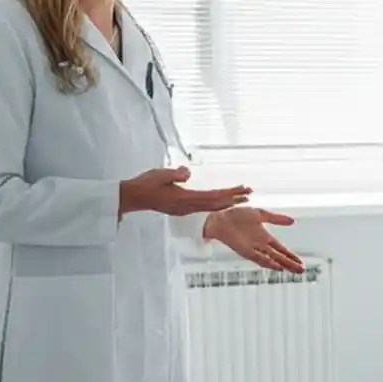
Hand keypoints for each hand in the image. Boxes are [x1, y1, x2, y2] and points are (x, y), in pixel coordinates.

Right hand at [119, 167, 250, 216]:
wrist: (133, 197)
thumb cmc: (145, 185)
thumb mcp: (161, 174)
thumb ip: (176, 174)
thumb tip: (188, 172)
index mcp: (185, 198)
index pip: (213, 196)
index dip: (229, 194)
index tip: (243, 191)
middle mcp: (187, 207)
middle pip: (216, 203)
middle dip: (233, 198)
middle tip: (249, 193)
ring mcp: (184, 209)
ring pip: (210, 206)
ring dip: (226, 202)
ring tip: (240, 198)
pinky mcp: (180, 208)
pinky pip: (203, 206)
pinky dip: (215, 204)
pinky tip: (219, 202)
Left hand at [205, 207, 304, 272]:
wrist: (220, 216)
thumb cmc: (236, 215)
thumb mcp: (261, 214)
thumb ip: (277, 219)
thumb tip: (293, 221)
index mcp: (264, 237)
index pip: (281, 249)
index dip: (291, 255)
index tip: (301, 262)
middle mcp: (260, 245)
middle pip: (279, 257)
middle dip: (290, 263)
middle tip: (302, 270)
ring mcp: (253, 249)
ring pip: (272, 259)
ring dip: (283, 265)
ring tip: (293, 270)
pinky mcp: (245, 250)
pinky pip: (259, 258)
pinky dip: (268, 263)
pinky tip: (277, 266)